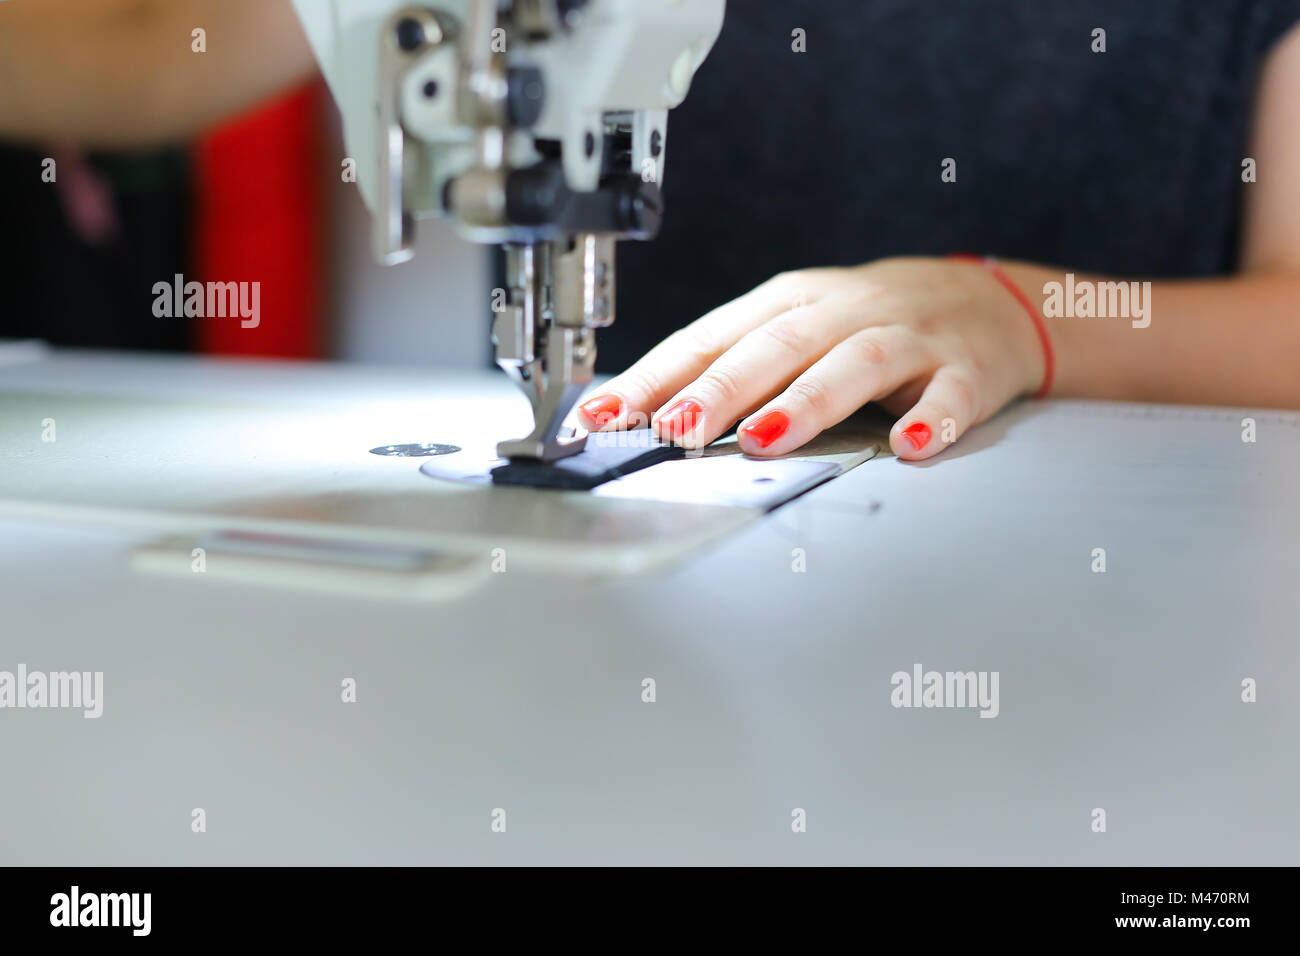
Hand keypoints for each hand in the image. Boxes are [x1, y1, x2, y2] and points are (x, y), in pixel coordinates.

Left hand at [577, 256, 1045, 459]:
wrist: (986, 301)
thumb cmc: (866, 324)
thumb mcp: (793, 330)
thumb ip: (728, 368)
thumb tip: (642, 416)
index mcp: (788, 303)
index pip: (709, 339)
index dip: (654, 377)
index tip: (603, 416)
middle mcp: (842, 312)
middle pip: (775, 346)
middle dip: (720, 389)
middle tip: (676, 429)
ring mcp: (906, 339)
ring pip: (853, 364)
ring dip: (807, 402)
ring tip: (764, 440)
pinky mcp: (964, 369)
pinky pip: (949, 394)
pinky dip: (930, 419)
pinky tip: (908, 447)